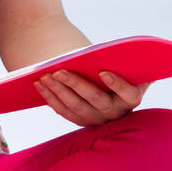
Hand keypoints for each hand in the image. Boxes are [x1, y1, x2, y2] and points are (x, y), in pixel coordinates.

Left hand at [33, 69, 151, 125]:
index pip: (130, 95)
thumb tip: (108, 51)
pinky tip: (39, 83)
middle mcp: (117, 112)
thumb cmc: (114, 62)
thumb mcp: (119, 61)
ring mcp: (98, 118)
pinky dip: (50, 97)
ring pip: (77, 108)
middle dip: (76, 85)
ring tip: (45, 76)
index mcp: (131, 96)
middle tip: (59, 72)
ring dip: (58, 91)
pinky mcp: (81, 120)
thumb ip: (118, 59)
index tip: (103, 72)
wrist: (103, 72)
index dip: (118, 85)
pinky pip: (64, 111)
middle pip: (97, 101)